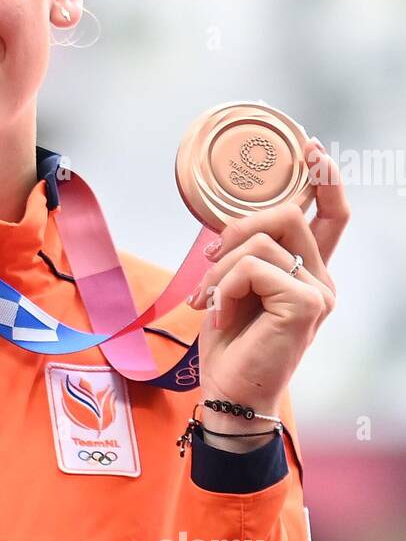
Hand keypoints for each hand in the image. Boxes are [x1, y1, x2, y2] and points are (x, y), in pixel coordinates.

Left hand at [185, 138, 349, 427]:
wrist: (228, 392)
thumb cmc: (230, 344)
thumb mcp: (235, 287)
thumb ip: (247, 254)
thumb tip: (235, 222)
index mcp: (308, 272)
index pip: (331, 216)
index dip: (324, 178)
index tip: (308, 148)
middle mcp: (321, 280)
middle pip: (286, 214)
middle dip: (236, 228)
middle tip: (209, 260)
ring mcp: (318, 292)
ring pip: (260, 241)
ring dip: (219, 269)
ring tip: (209, 302)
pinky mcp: (305, 305)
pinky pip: (252, 267)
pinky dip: (224, 287)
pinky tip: (221, 315)